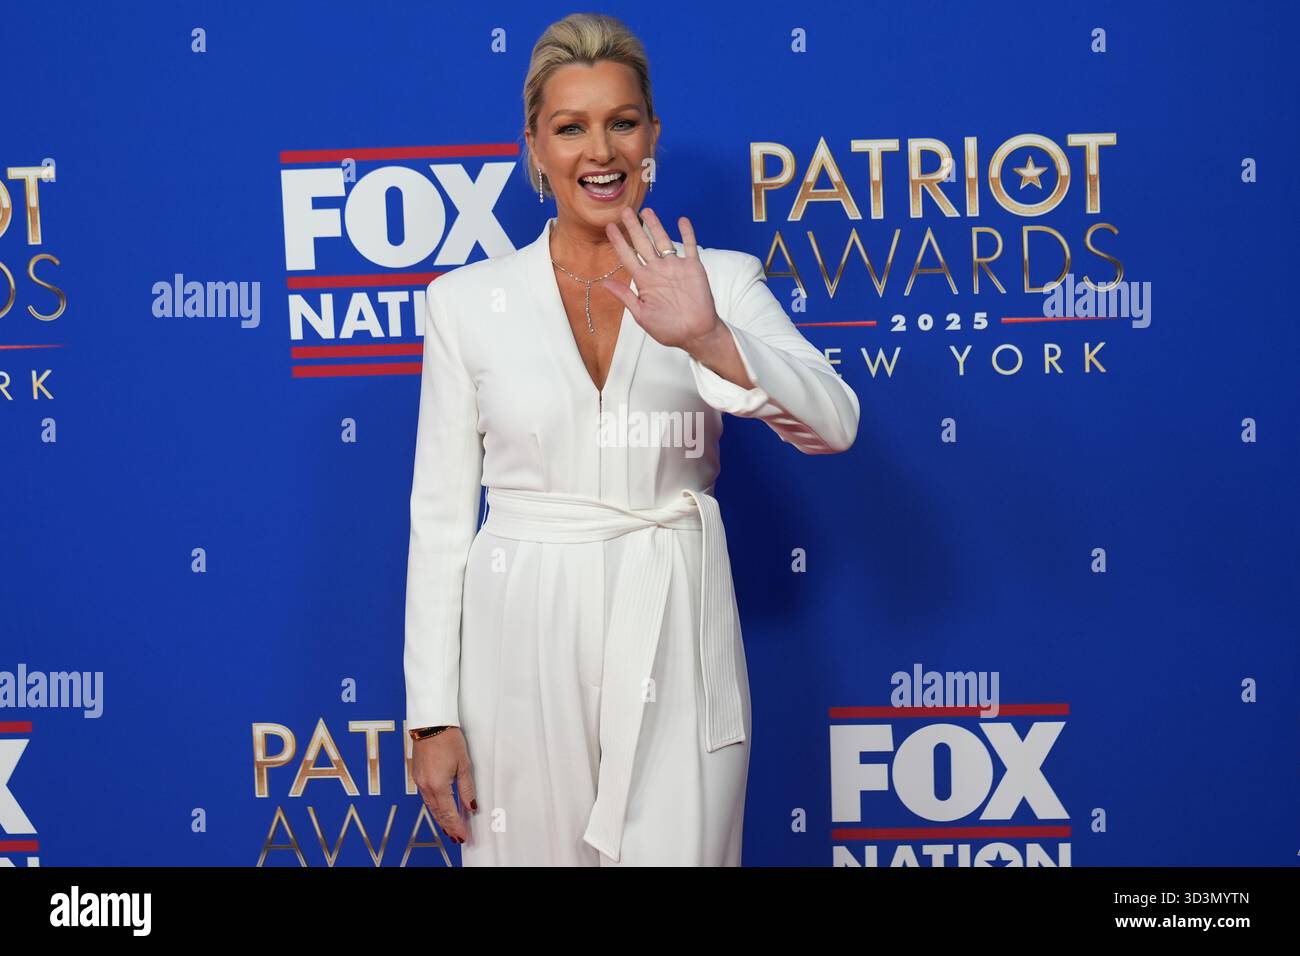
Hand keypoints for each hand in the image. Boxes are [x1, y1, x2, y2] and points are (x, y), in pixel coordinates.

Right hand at [411, 727, 476, 845]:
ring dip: (441, 819)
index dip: (457, 827)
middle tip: (457, 838)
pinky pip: (426, 798)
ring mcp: (420, 782)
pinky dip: (434, 807)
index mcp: (439, 786)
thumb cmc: (448, 740)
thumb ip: (467, 788)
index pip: (449, 813)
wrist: (430, 724)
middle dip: (448, 827)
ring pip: (431, 807)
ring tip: (449, 829)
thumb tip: (471, 805)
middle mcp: (426, 786)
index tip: (463, 837)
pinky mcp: (418, 776)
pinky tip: (439, 810)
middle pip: (438, 813)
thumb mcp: (464, 764)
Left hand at [600, 207, 722, 352]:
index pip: (628, 256)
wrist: (695, 333)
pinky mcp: (693, 267)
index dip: (618, 242)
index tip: (609, 227)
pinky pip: (690, 246)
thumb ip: (625, 296)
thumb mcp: (641, 314)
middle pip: (643, 243)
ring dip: (655, 225)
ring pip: (663, 240)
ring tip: (647, 211)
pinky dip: (687, 233)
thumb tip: (604, 284)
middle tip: (625, 210)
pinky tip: (681, 220)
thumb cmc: (668, 329)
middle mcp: (658, 270)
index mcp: (644, 280)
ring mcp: (675, 267)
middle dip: (633, 227)